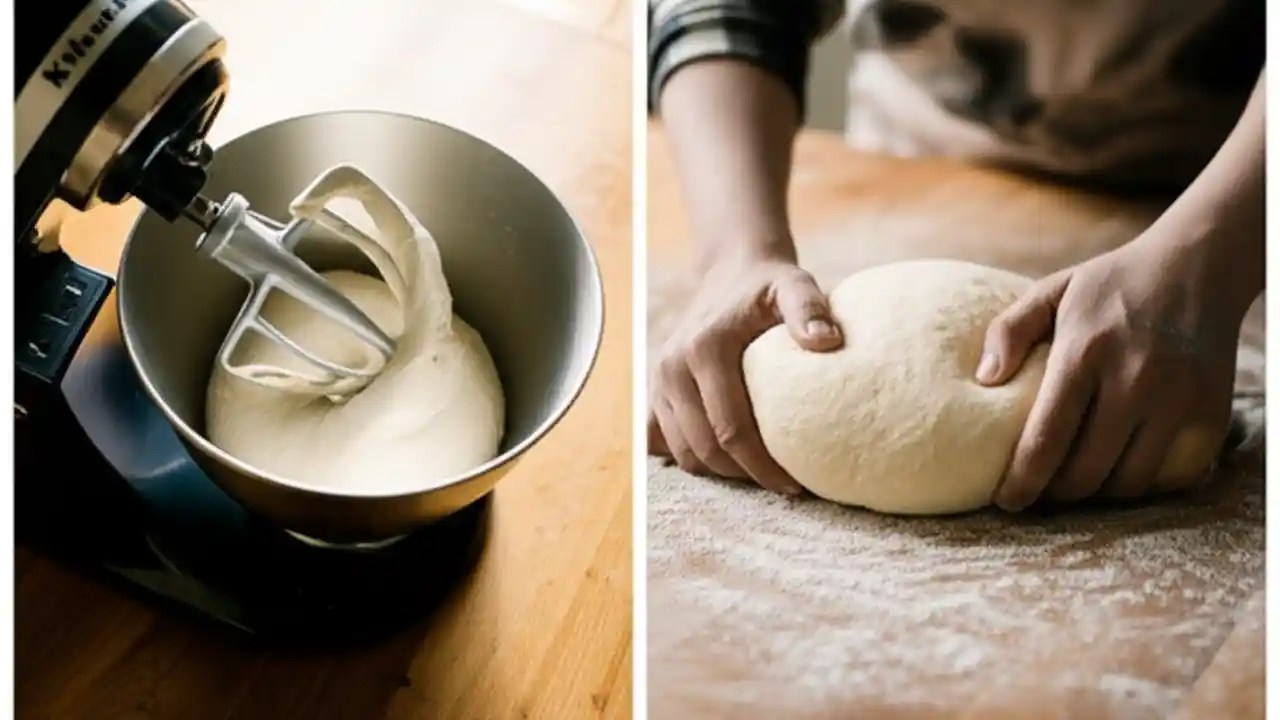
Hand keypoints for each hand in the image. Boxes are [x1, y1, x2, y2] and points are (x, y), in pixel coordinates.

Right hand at [649, 256, 842, 493]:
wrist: (730, 272)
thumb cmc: (767, 287)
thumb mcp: (793, 285)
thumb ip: (809, 309)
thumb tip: (828, 343)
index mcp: (702, 349)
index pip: (730, 429)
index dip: (762, 465)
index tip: (795, 484)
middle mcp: (671, 368)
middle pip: (705, 449)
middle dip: (745, 476)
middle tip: (785, 487)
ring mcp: (657, 382)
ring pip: (684, 453)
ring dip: (721, 473)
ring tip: (761, 476)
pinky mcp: (654, 391)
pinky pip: (664, 443)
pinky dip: (694, 459)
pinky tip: (728, 462)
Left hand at [976, 235, 1246, 510]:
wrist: (1197, 265)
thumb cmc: (1111, 284)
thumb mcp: (1051, 291)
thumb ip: (1009, 331)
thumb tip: (984, 381)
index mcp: (1084, 353)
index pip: (1047, 439)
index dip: (1022, 481)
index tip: (1006, 500)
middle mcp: (1133, 381)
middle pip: (1086, 472)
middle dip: (1055, 495)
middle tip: (1040, 494)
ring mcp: (1177, 399)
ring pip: (1130, 483)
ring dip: (1099, 495)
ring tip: (1077, 485)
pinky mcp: (1210, 411)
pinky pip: (1174, 476)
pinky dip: (1145, 486)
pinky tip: (1121, 474)